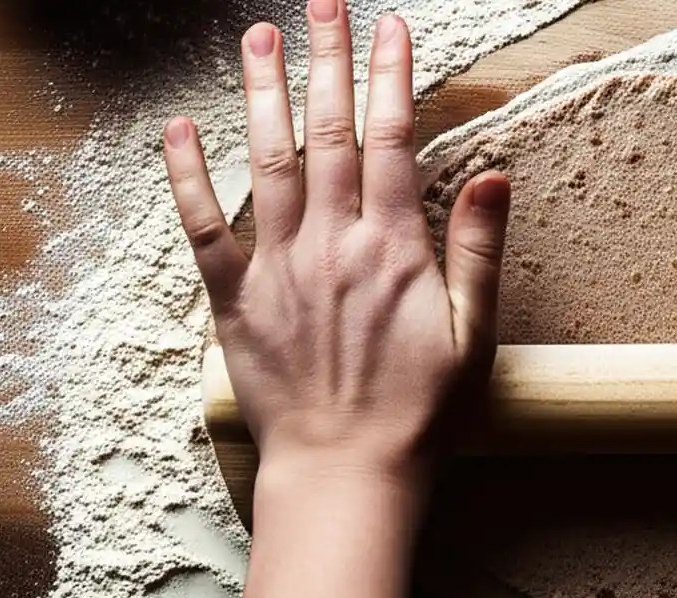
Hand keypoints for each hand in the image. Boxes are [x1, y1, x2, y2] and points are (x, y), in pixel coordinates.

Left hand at [163, 9, 510, 476]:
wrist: (349, 471)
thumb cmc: (420, 412)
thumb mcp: (474, 336)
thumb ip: (480, 251)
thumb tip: (497, 174)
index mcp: (393, 248)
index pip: (391, 140)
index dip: (390, 78)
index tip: (392, 29)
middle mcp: (332, 243)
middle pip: (327, 133)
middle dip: (327, 62)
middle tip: (324, 6)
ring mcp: (279, 267)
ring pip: (268, 162)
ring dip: (264, 94)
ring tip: (260, 37)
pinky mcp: (237, 299)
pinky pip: (204, 228)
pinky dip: (188, 176)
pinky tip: (180, 129)